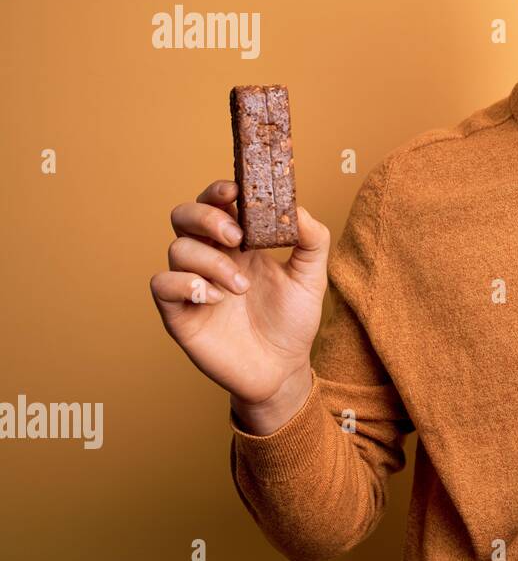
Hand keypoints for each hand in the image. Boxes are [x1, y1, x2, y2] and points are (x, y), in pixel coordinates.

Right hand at [149, 180, 329, 411]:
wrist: (282, 369)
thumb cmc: (292, 321)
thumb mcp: (311, 278)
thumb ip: (312, 240)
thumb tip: (298, 209)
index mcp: (239, 243)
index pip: (216, 203)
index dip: (219, 190)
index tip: (235, 191)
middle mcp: (210, 257)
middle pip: (184, 215)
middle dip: (208, 217)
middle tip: (237, 237)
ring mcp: (192, 284)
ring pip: (178, 249)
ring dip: (211, 262)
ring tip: (241, 287)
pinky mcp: (179, 313)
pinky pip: (162, 285)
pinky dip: (186, 284)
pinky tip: (215, 299)